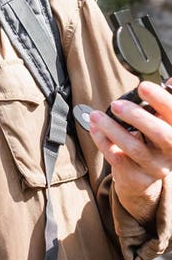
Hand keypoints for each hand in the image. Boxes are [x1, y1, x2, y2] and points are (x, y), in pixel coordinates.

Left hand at [89, 79, 171, 226]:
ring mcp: (155, 166)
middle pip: (161, 134)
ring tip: (96, 116)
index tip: (143, 87)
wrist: (145, 178)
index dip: (161, 100)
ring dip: (112, 129)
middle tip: (116, 104)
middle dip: (138, 117)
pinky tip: (95, 128)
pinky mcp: (137, 177)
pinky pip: (118, 158)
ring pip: (135, 148)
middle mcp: (171, 151)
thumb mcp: (162, 123)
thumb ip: (164, 104)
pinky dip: (103, 142)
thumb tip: (171, 81)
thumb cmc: (152, 142)